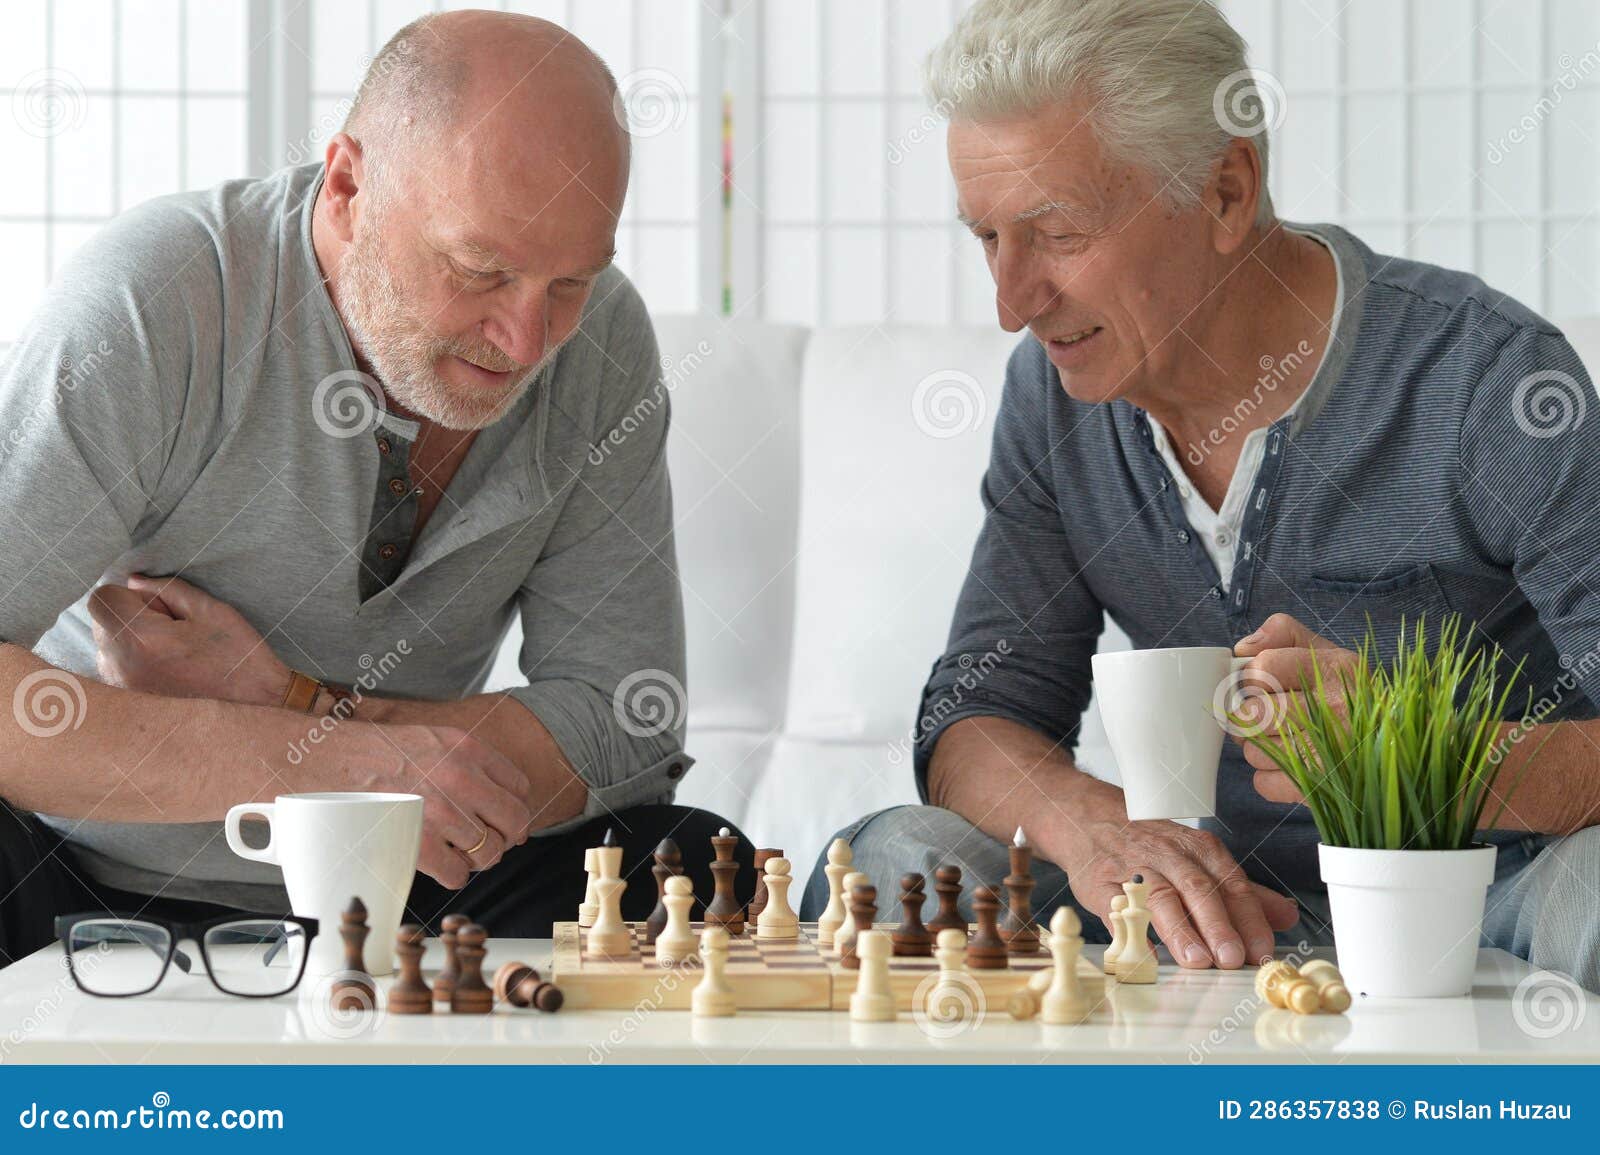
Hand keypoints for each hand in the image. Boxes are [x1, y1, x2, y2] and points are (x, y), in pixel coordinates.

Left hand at [88, 574, 290, 706]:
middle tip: (170, 628)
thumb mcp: (211, 611)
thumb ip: (168, 589)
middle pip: (102, 621)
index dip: (128, 594)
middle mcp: (123, 665)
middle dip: (129, 615)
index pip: (103, 599)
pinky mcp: (128, 700)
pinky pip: (116, 666)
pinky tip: (166, 667)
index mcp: (142, 638)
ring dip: (130, 638)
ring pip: (107, 644)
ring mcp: (123, 686)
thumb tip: (135, 582)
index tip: (156, 605)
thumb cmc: (237, 658)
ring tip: (171, 651)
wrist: (252, 708)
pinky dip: (134, 659)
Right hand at [339, 722, 533, 888]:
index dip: (513, 807)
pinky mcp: (419, 842)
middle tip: (489, 842)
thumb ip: (468, 761)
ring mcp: (442, 812)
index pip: (519, 786)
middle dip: (505, 836)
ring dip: (476, 858)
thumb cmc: (372, 753)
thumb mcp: (431, 738)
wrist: (323, 760)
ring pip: (490, 852)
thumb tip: (503, 794)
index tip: (501, 818)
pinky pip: (458, 873)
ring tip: (456, 851)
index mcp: (467, 748)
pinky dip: (451, 874)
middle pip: (515, 821)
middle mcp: (462, 777)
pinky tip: (437, 863)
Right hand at [1055, 812, 1299, 968]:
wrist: (1088, 819)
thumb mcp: (1199, 857)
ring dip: (1180, 929)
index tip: (1262, 949)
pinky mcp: (1099, 884)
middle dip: (1217, 925)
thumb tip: (1287, 917)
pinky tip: (1147, 955)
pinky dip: (1131, 931)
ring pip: (1159, 897)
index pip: (1231, 883)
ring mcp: (1132, 869)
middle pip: (1197, 888)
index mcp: (1198, 849)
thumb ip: (1242, 891)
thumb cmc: (1151, 845)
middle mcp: (1168, 855)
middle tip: (1232, 958)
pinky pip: (1116, 908)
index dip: (1248, 917)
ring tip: (1197, 960)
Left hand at [1232, 612, 1360, 803]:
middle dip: (1247, 715)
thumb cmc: (1346, 692)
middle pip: (1253, 714)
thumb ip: (1282, 633)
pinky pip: (1264, 783)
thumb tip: (1243, 648)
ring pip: (1254, 750)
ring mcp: (1332, 752)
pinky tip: (1288, 763)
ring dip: (1257, 746)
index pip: (1263, 668)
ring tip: (1281, 738)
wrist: (1396, 743)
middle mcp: (1337, 709)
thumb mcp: (1325, 650)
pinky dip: (1267, 776)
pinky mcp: (1322, 787)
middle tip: (1260, 715)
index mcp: (1337, 669)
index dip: (1250, 678)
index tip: (1258, 684)